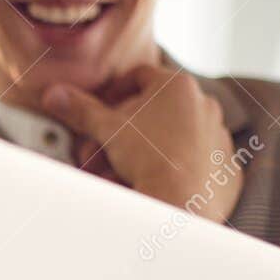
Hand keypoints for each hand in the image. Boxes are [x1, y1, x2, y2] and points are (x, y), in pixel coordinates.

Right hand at [40, 65, 243, 223]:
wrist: (181, 202)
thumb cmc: (148, 158)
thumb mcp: (107, 129)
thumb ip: (81, 109)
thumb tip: (54, 94)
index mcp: (177, 86)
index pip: (139, 76)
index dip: (114, 92)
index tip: (100, 109)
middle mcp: (204, 105)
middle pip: (155, 111)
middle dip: (124, 131)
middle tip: (102, 151)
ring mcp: (218, 136)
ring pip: (174, 138)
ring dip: (146, 151)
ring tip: (122, 174)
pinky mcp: (226, 167)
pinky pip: (196, 162)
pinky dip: (176, 170)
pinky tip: (156, 183)